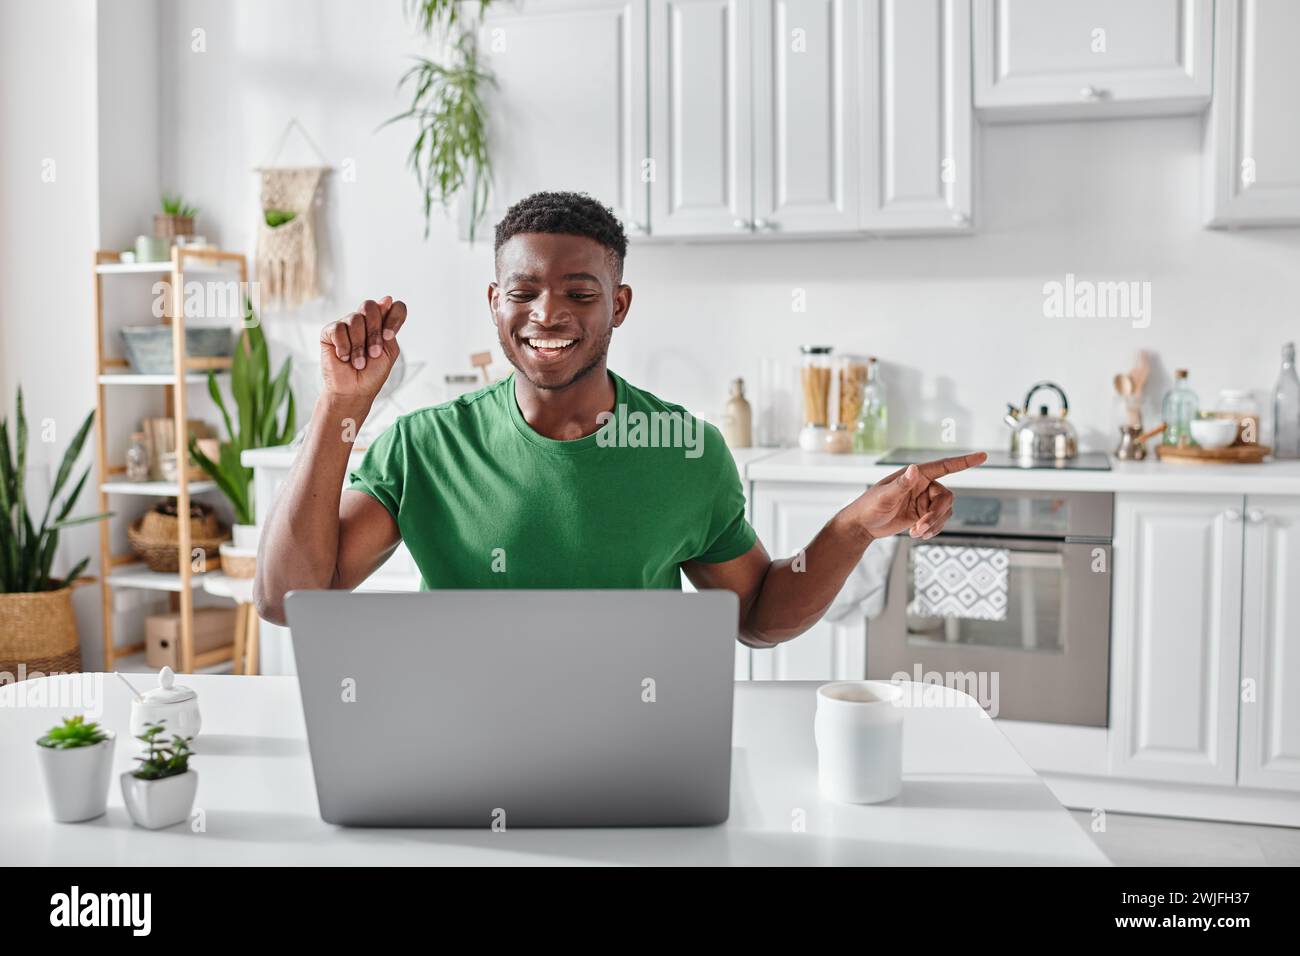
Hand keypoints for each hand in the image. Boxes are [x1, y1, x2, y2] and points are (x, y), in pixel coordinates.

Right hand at [319, 297, 406, 400]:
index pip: (394, 306)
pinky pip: (338, 329)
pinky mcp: (329, 332)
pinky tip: (343, 357)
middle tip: (373, 353)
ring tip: (358, 362)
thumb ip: (389, 327)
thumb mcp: (388, 351)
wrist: (354, 390)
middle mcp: (364, 321)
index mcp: (382, 324)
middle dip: (374, 332)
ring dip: (359, 346)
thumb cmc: (372, 374)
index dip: (394, 317)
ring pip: (355, 319)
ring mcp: (346, 325)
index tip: (389, 336)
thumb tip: (386, 299)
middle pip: (370, 306)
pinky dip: (344, 346)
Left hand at [846, 452, 986, 541]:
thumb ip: (902, 484)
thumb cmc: (869, 506)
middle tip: (921, 527)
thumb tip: (914, 470)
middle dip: (937, 514)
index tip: (983, 456)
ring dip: (934, 524)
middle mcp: (923, 485)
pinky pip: (939, 521)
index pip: (945, 466)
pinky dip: (932, 529)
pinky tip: (917, 534)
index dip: (964, 461)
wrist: (863, 525)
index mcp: (916, 475)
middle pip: (946, 497)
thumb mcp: (884, 496)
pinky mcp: (923, 514)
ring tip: (916, 533)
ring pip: (945, 512)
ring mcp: (924, 500)